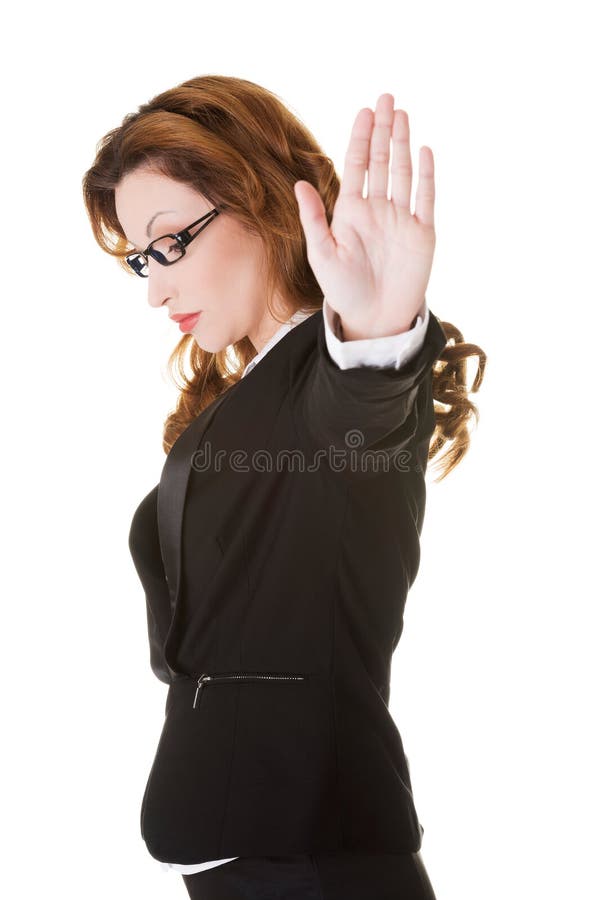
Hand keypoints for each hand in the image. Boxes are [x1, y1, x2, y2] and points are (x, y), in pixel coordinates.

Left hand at [294, 93, 434, 339]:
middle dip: (384, 130)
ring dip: (403, 143)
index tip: (365, 111)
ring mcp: (401, 219)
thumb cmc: (343, 291)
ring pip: (403, 172)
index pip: (357, 166)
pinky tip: (425, 151)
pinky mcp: (422, 233)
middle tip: (386, 98)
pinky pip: (425, 198)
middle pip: (381, 161)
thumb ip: (314, 219)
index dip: (360, 138)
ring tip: (402, 114)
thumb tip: (300, 183)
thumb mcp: (322, 255)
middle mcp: (377, 210)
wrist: (374, 319)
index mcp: (351, 212)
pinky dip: (426, 175)